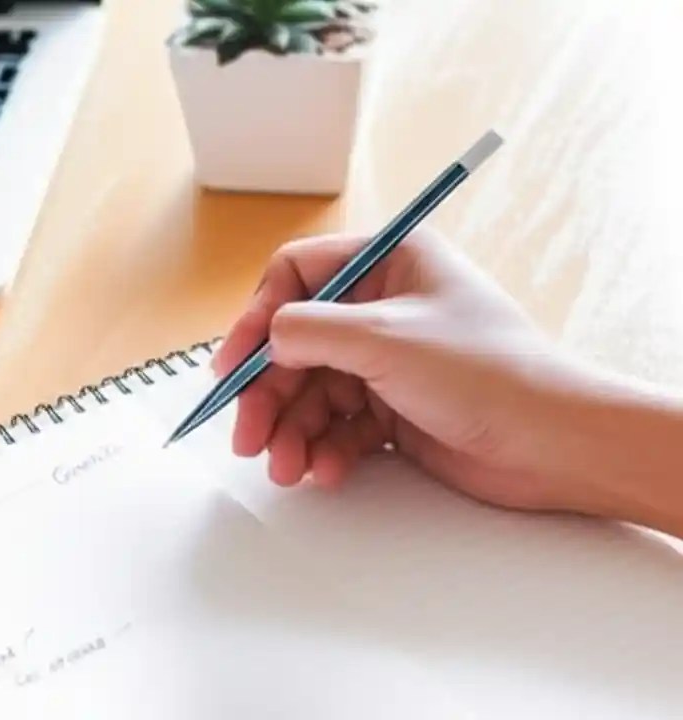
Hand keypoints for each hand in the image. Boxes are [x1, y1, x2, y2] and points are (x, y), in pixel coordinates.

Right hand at [213, 229, 639, 517]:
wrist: (554, 444)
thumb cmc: (486, 372)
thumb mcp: (382, 337)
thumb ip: (309, 330)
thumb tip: (264, 339)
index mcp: (388, 262)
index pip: (295, 276)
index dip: (257, 320)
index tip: (233, 365)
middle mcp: (383, 306)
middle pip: (295, 344)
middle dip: (269, 393)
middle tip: (247, 435)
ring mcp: (388, 359)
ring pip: (312, 390)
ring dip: (291, 429)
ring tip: (286, 466)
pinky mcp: (395, 408)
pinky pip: (339, 425)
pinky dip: (324, 448)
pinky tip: (325, 470)